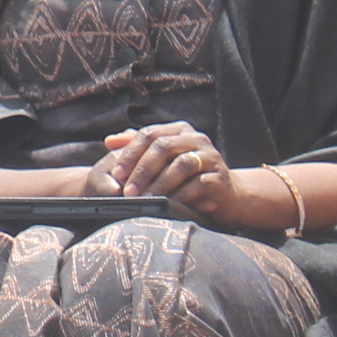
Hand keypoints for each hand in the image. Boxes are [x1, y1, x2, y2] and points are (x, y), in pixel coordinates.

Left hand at [100, 122, 234, 217]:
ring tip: (145, 200)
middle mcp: (196, 138)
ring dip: (160, 184)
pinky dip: (180, 196)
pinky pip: (198, 185)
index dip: (130, 153)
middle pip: (163, 147)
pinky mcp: (219, 178)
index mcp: (179, 130)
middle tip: (127, 191)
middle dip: (142, 170)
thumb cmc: (187, 177)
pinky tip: (167, 206)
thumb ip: (137, 146)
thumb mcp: (163, 159)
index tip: (115, 175)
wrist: (227, 196)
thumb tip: (109, 140)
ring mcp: (210, 157)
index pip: (149, 134)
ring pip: (181, 165)